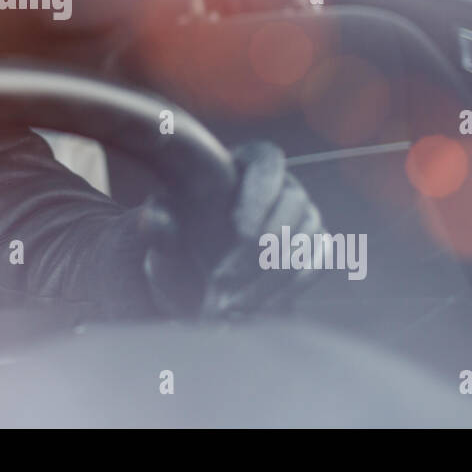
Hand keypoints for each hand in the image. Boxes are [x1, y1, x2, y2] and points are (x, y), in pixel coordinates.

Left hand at [138, 140, 323, 320]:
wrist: (199, 276)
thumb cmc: (181, 239)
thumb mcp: (163, 229)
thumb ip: (159, 223)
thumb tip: (155, 222)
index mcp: (245, 163)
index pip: (267, 160)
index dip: (259, 194)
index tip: (239, 231)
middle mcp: (283, 182)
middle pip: (292, 202)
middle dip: (260, 247)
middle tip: (223, 281)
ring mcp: (305, 214)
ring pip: (306, 236)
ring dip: (270, 276)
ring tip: (231, 306)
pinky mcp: (315, 246)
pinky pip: (316, 263)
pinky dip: (288, 289)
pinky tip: (257, 310)